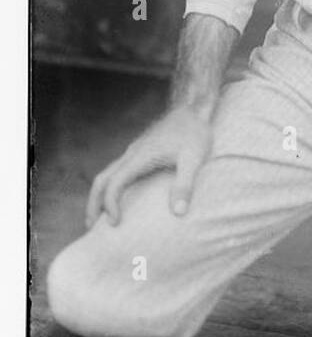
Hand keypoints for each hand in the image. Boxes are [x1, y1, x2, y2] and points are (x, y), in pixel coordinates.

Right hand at [85, 105, 213, 228]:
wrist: (193, 108)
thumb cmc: (195, 133)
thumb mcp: (194, 159)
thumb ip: (185, 185)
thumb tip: (179, 213)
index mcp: (140, 157)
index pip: (115, 182)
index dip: (110, 204)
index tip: (115, 223)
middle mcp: (132, 154)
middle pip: (102, 179)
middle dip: (93, 203)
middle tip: (91, 228)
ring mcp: (134, 152)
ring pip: (107, 174)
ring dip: (99, 195)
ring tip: (100, 219)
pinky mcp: (140, 151)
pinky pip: (117, 170)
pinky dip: (110, 186)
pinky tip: (120, 198)